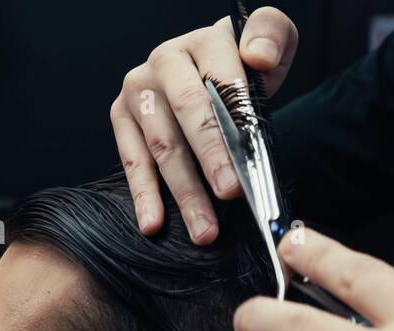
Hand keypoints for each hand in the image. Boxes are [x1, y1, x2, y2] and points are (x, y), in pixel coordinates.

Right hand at [110, 7, 297, 243]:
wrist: (205, 67)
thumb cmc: (242, 67)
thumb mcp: (270, 41)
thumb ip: (272, 36)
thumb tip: (257, 56)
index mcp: (204, 41)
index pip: (221, 82)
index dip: (235, 123)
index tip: (248, 162)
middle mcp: (164, 61)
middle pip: (189, 114)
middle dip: (211, 159)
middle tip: (230, 194)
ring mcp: (138, 90)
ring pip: (163, 147)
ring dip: (184, 192)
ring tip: (205, 230)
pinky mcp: (121, 116)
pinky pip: (133, 161)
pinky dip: (144, 196)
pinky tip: (153, 224)